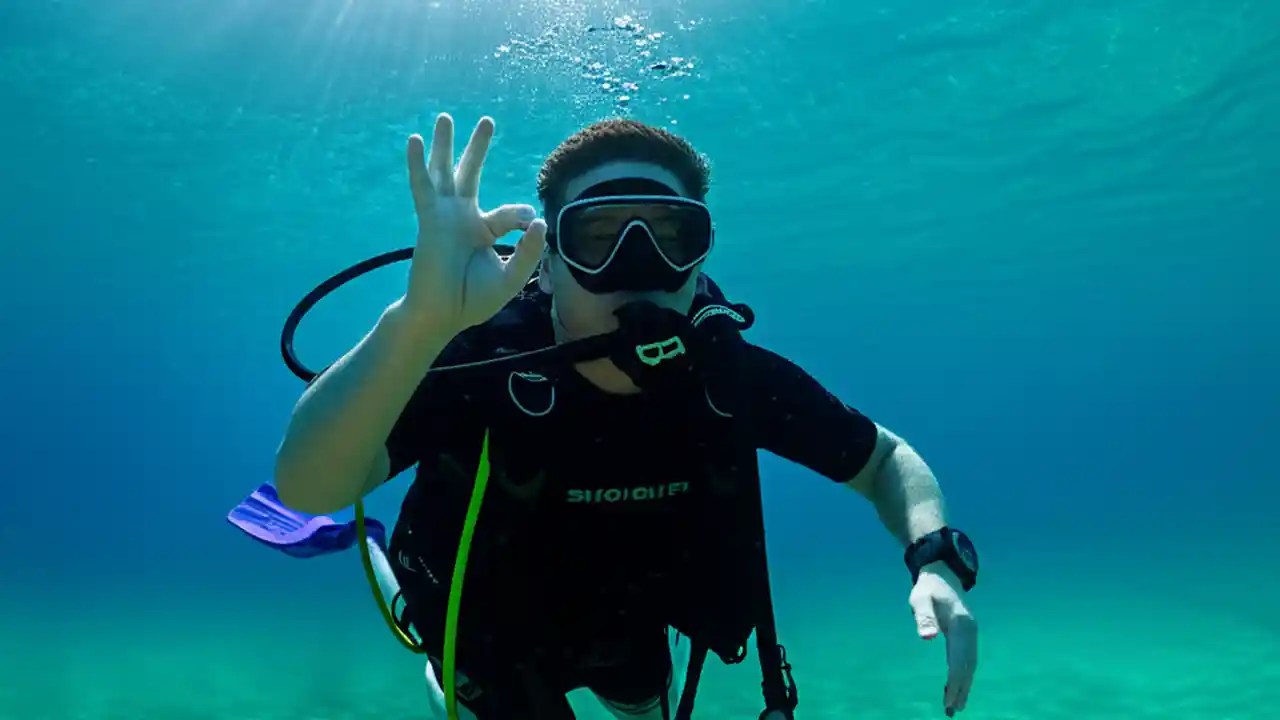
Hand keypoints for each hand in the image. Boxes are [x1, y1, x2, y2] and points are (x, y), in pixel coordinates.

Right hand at [403, 113, 547, 335]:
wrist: (442, 315)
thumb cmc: (473, 300)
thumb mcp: (511, 277)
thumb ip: (528, 251)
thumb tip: (540, 221)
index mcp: (484, 230)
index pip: (510, 213)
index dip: (522, 217)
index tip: (529, 226)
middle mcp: (464, 218)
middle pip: (472, 174)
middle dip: (478, 148)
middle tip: (487, 121)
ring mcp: (445, 216)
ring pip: (445, 172)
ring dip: (445, 145)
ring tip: (445, 118)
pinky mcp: (430, 220)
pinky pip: (423, 187)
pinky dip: (417, 164)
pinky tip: (414, 140)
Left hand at [909, 563, 977, 715]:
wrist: (941, 574)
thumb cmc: (927, 588)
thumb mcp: (921, 599)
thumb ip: (924, 617)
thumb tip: (927, 638)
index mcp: (962, 624)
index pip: (959, 659)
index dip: (955, 681)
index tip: (950, 699)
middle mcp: (971, 631)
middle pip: (968, 665)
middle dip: (961, 688)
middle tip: (953, 710)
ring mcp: (971, 633)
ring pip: (970, 664)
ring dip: (964, 684)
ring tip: (956, 705)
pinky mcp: (967, 634)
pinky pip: (967, 658)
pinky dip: (963, 674)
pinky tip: (955, 686)